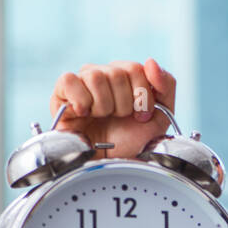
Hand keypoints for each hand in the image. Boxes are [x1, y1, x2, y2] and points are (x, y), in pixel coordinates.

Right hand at [50, 59, 176, 157]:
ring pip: (96, 76)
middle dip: (124, 104)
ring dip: (104, 106)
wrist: (110, 165)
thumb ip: (166, 85)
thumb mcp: (160, 115)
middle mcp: (104, 75)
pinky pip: (69, 80)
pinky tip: (84, 113)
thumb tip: (151, 62)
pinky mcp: (61, 93)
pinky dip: (80, 100)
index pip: (136, 68)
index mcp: (126, 76)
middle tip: (119, 120)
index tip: (140, 116)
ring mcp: (82, 82)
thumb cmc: (131, 142)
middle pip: (117, 72)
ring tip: (102, 119)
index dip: (142, 96)